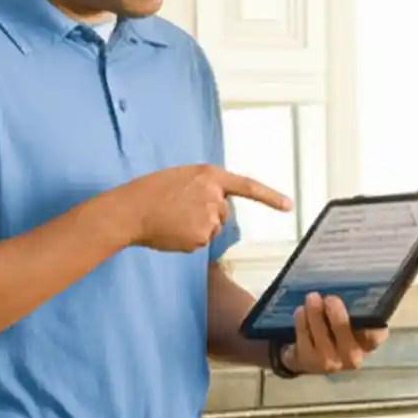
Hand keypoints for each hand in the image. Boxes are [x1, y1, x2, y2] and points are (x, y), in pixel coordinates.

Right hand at [120, 164, 291, 252]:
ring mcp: (209, 218)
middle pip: (224, 212)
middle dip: (208, 214)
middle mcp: (214, 195)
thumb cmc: (150, 192)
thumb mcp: (181, 178)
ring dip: (197, 227)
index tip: (288, 206)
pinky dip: (188, 239)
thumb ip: (204, 188)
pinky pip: (201, 242)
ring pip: (212, 228)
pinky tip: (170, 231)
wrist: (130, 210)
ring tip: (171, 219)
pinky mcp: (201, 237)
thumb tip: (215, 207)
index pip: (247, 186)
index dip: (269, 197)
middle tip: (179, 210)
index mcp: (209, 175)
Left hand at [282, 293, 387, 373]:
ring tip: (312, 298)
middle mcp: (352, 357)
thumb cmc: (336, 334)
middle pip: (344, 332)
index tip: (364, 309)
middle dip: (337, 314)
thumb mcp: (349, 326)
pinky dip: (302, 321)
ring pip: (321, 333)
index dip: (373, 324)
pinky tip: (302, 311)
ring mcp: (330, 362)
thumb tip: (350, 285)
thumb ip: (354, 312)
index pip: (375, 335)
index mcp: (367, 345)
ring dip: (315, 312)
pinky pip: (305, 336)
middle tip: (329, 299)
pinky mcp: (309, 361)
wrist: (308, 359)